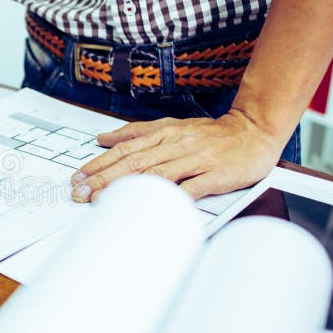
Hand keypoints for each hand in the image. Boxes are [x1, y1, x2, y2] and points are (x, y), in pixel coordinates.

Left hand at [70, 110, 285, 201]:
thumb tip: (103, 138)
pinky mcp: (214, 175)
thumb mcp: (170, 125)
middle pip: (133, 162)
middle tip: (80, 193)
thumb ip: (136, 132)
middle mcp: (175, 144)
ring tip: (103, 200)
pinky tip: (153, 207)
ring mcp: (195, 159)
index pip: (123, 149)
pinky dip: (171, 197)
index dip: (98, 164)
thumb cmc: (210, 134)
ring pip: (155, 174)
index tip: (78, 178)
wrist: (254, 130)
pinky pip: (190, 188)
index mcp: (163, 133)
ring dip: (127, 187)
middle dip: (103, 178)